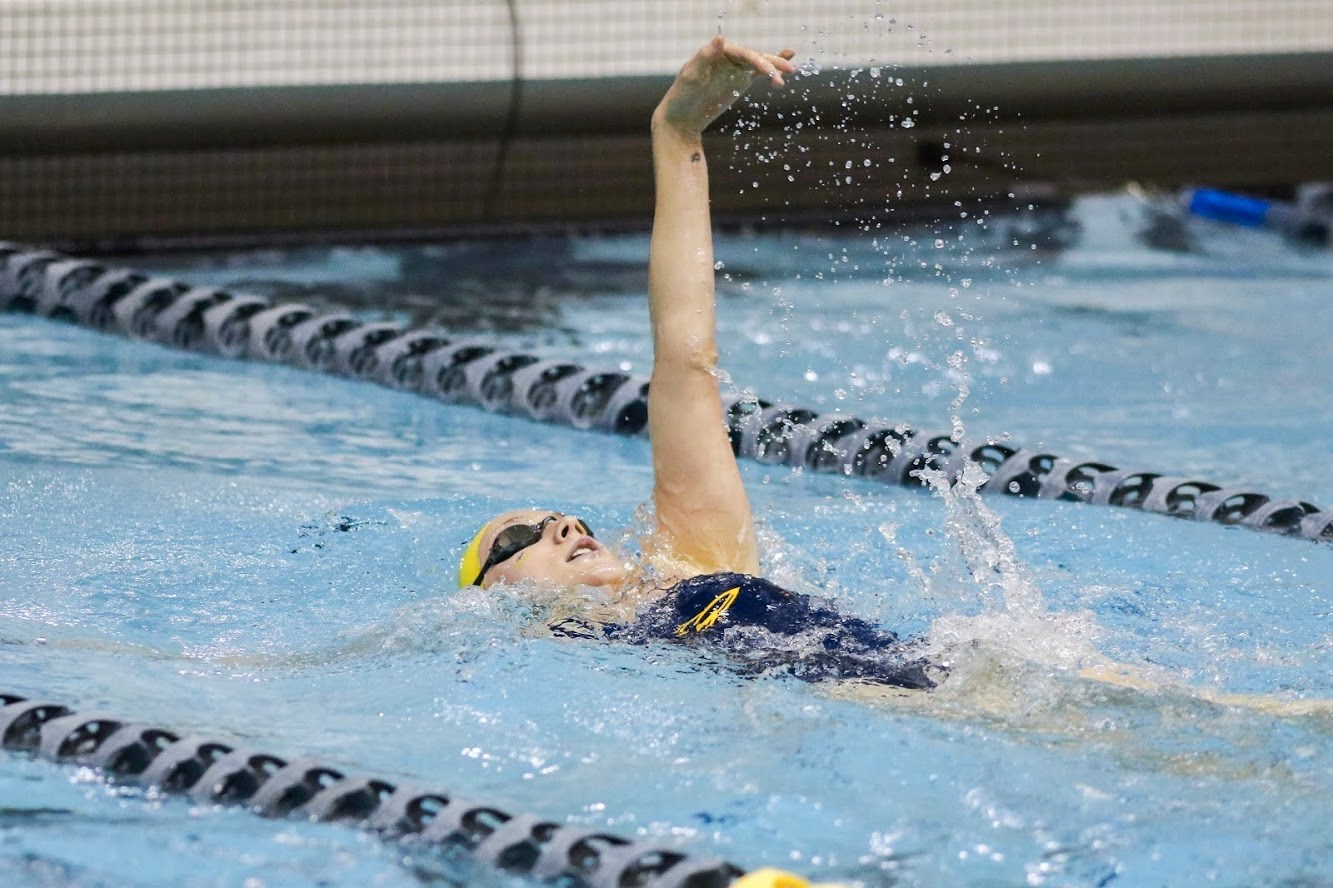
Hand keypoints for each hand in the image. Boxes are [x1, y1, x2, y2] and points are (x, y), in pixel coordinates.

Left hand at [653, 36, 796, 138]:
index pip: (742, 53)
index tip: (766, 72)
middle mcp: (728, 56)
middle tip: (788, 71)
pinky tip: (786, 66)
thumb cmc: (682, 96)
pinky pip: (758, 73)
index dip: (756, 60)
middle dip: (772, 63)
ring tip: (792, 71)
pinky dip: (771, 70)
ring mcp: (735, 68)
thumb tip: (721, 37)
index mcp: (717, 51)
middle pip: (754, 57)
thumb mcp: (691, 76)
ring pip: (760, 64)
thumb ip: (705, 56)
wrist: (682, 118)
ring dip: (775, 67)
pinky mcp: (740, 81)